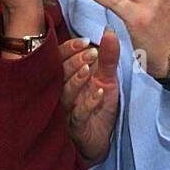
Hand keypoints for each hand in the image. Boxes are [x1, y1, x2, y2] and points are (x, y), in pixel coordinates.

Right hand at [60, 27, 120, 164]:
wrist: (102, 139)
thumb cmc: (99, 106)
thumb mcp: (107, 78)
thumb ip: (108, 57)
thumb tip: (110, 31)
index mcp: (66, 78)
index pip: (59, 58)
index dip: (69, 48)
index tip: (85, 41)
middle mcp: (62, 92)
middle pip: (59, 74)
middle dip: (73, 61)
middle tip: (91, 52)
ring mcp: (67, 110)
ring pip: (65, 93)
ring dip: (77, 80)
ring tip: (89, 70)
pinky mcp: (76, 127)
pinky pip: (78, 114)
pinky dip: (89, 103)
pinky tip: (99, 93)